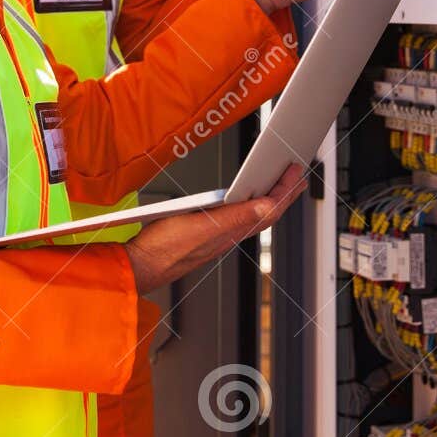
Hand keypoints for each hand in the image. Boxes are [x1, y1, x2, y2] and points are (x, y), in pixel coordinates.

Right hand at [123, 164, 308, 292]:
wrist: (139, 266)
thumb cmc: (163, 249)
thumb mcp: (200, 227)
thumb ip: (234, 217)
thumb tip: (267, 207)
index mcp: (230, 231)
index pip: (268, 209)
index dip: (285, 189)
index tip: (295, 170)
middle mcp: (227, 235)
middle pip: (264, 213)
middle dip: (284, 194)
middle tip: (297, 178)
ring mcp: (216, 236)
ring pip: (251, 217)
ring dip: (268, 200)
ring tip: (277, 186)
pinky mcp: (202, 236)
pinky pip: (235, 220)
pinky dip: (246, 207)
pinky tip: (242, 202)